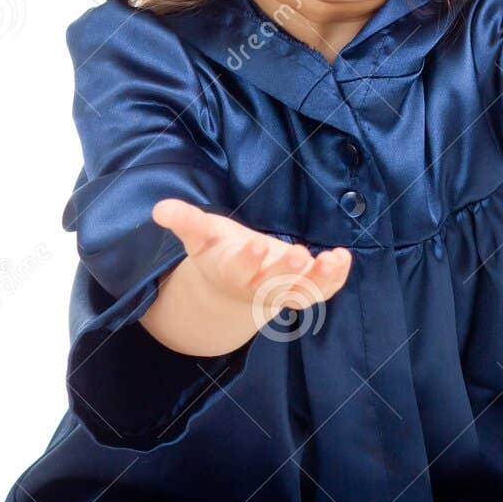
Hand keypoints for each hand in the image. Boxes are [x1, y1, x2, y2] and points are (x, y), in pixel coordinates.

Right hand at [147, 198, 352, 353]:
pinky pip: (322, 291)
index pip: (238, 270)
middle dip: (286, 270)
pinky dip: (335, 279)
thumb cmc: (218, 251)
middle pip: (273, 284)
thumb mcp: (200, 234)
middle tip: (299, 253)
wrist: (235, 285)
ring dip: (319, 279)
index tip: (257, 245)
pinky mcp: (303, 291)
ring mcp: (283, 292)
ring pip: (302, 293)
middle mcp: (258, 287)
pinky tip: (343, 257)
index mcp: (231, 272)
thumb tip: (159, 209)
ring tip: (333, 259)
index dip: (247, 261)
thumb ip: (184, 221)